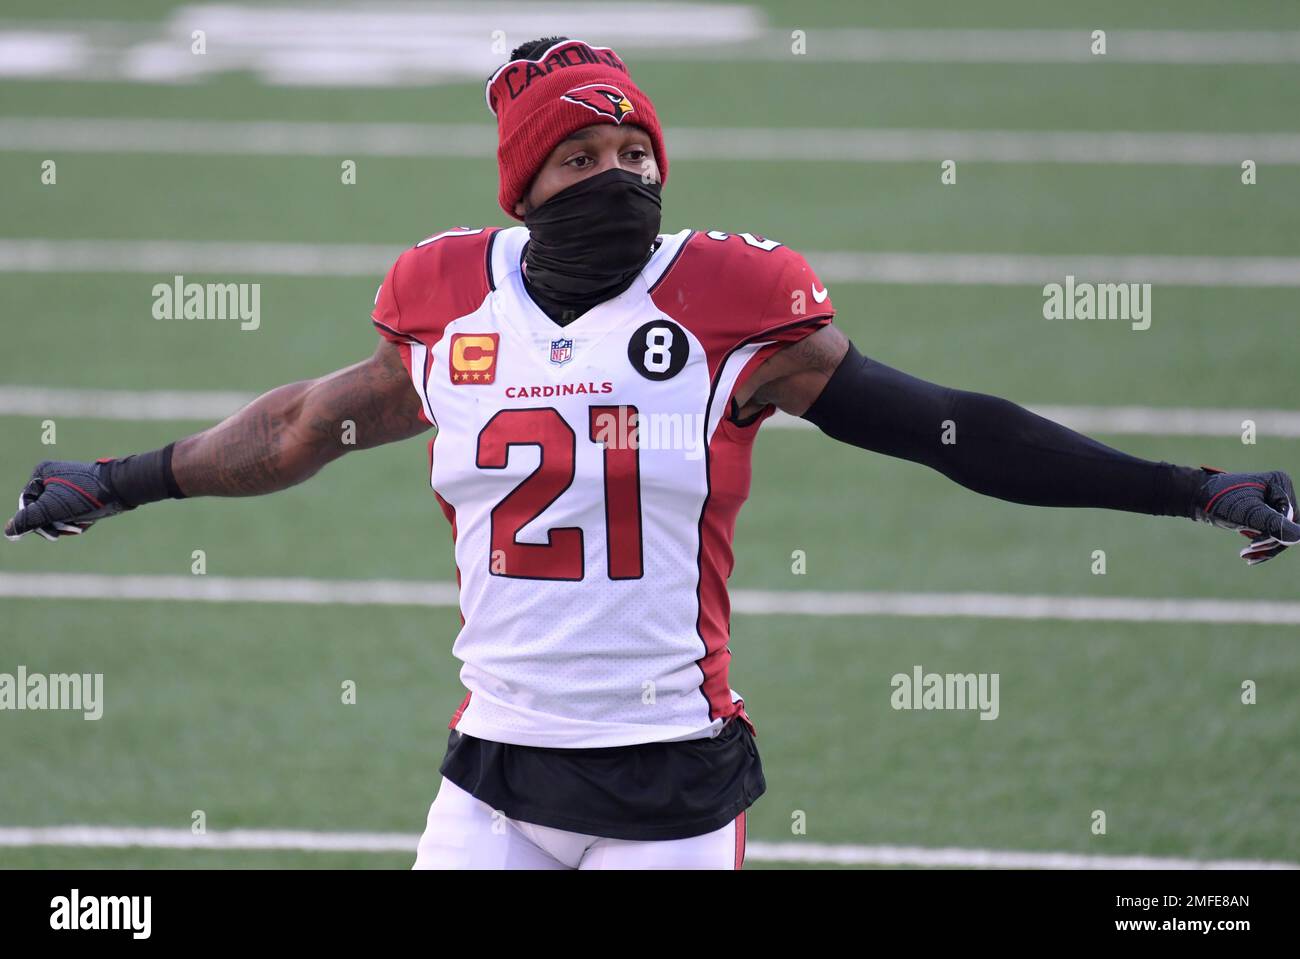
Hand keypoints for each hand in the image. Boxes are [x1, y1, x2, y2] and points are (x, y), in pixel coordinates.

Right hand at [4, 459, 125, 541]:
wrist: (121, 489)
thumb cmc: (86, 496)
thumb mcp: (52, 509)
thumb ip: (28, 520)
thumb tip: (9, 531)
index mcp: (41, 473)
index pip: (26, 505)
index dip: (37, 521)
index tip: (52, 533)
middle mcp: (51, 476)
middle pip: (41, 510)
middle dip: (55, 523)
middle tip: (71, 527)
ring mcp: (66, 484)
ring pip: (56, 514)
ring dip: (68, 523)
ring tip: (82, 523)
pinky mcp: (80, 493)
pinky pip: (70, 513)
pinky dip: (78, 520)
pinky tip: (88, 520)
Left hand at [1194, 468, 1299, 564]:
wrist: (1196, 497)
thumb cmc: (1220, 501)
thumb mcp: (1248, 513)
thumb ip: (1273, 524)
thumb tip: (1298, 537)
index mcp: (1280, 483)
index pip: (1292, 518)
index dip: (1277, 535)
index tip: (1254, 545)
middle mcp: (1280, 490)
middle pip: (1288, 526)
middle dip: (1270, 543)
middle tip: (1247, 555)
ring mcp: (1272, 501)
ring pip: (1279, 531)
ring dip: (1265, 547)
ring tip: (1245, 556)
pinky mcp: (1263, 511)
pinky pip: (1270, 532)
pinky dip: (1261, 544)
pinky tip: (1249, 554)